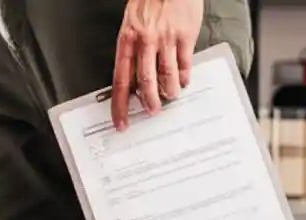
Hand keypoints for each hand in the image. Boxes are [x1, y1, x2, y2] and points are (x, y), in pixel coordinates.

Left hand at [111, 0, 203, 128]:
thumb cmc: (149, 0)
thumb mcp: (131, 24)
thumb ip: (132, 50)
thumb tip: (133, 79)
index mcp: (127, 39)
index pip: (120, 80)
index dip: (120, 105)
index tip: (121, 120)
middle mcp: (145, 41)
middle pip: (145, 83)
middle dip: (149, 103)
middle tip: (152, 111)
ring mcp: (166, 38)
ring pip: (166, 76)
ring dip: (168, 92)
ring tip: (169, 96)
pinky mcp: (185, 34)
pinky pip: (184, 63)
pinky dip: (183, 76)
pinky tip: (183, 80)